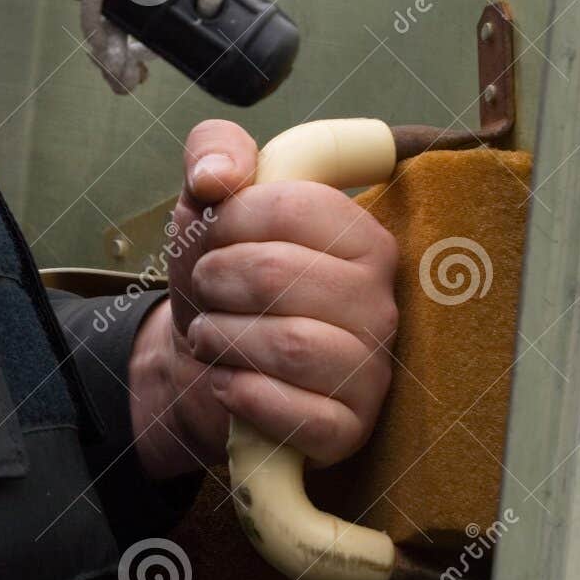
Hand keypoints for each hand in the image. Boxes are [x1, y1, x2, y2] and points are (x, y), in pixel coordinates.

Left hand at [129, 120, 398, 478]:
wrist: (201, 362)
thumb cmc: (221, 281)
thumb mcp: (208, 204)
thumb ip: (214, 151)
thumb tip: (217, 174)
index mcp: (360, 236)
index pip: (290, 206)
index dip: (228, 221)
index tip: (213, 238)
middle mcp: (378, 301)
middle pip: (278, 274)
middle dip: (215, 279)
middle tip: (205, 289)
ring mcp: (370, 369)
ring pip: (290, 346)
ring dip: (222, 337)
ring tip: (209, 334)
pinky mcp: (349, 428)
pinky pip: (301, 417)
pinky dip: (242, 394)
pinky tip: (227, 381)